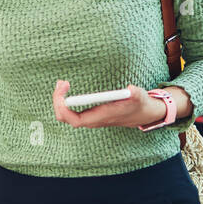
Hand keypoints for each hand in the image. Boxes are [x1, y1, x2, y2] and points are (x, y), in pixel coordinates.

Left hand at [52, 80, 177, 128]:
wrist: (144, 114)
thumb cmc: (140, 105)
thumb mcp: (140, 97)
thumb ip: (136, 94)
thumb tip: (131, 89)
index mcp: (101, 117)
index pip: (75, 120)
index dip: (64, 108)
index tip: (63, 91)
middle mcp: (94, 120)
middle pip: (66, 118)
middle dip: (58, 101)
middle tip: (61, 83)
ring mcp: (91, 118)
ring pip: (67, 116)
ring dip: (61, 100)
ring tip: (62, 83)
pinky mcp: (92, 114)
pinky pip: (71, 112)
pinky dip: (66, 101)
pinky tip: (67, 88)